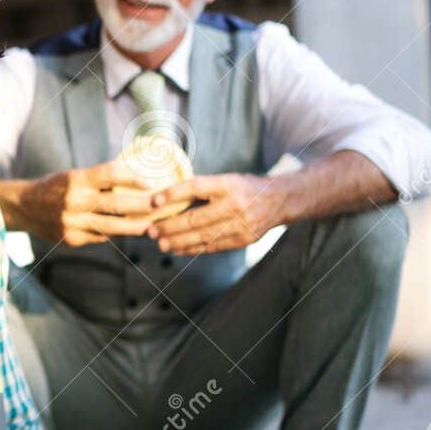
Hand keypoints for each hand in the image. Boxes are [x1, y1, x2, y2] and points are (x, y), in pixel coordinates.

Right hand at [17, 161, 158, 246]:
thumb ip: (99, 181)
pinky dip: (114, 233)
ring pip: (112, 226)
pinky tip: (125, 231)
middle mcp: (74, 201)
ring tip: (151, 226)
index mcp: (76, 180)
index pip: (110, 174)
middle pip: (116, 203)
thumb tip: (133, 183)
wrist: (24, 207)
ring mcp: (73, 223)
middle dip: (142, 205)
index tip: (149, 183)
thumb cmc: (55, 187)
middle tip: (160, 205)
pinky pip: (100, 237)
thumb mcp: (73, 176)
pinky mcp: (72, 239)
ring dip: (135, 226)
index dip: (132, 178)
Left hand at [147, 173, 281, 253]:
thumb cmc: (245, 188)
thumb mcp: (227, 180)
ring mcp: (241, 224)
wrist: (280, 200)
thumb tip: (167, 201)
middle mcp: (235, 204)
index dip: (173, 194)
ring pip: (202, 236)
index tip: (153, 201)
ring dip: (177, 241)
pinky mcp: (243, 239)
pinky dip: (192, 249)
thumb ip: (202, 190)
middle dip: (169, 226)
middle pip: (195, 218)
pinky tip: (178, 249)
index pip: (196, 187)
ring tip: (160, 243)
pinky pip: (212, 247)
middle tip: (150, 231)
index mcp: (229, 184)